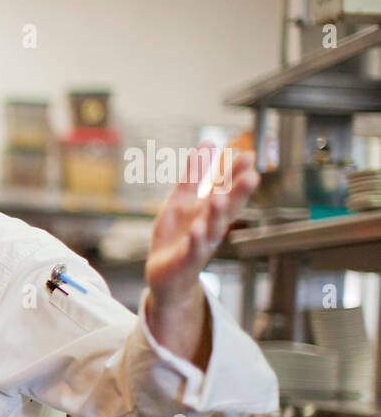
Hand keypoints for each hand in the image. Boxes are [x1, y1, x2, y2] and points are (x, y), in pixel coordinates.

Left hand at [144, 144, 258, 363]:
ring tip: (219, 198)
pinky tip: (196, 229)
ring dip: (216, 215)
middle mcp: (210, 228)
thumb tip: (209, 143)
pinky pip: (191, 250)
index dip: (236, 174)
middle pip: (227, 209)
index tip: (248, 156)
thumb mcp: (183, 199)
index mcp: (210, 212)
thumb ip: (195, 174)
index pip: (227, 190)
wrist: (164, 274)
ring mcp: (199, 245)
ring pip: (212, 230)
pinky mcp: (184, 261)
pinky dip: (195, 240)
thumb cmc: (177, 235)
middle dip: (238, 194)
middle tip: (252, 176)